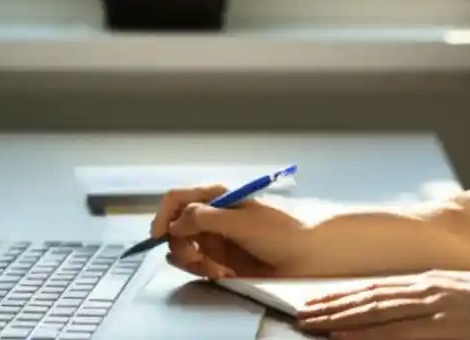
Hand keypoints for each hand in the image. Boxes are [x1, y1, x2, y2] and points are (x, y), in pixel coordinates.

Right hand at [152, 185, 312, 278]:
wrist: (310, 254)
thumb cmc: (282, 230)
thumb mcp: (241, 221)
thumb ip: (204, 219)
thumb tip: (174, 223)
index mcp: (217, 196)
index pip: (176, 198)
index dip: (162, 214)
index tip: (158, 236)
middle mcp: (213, 215)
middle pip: (175, 227)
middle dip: (182, 246)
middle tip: (199, 261)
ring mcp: (217, 237)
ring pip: (184, 249)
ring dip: (195, 262)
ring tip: (219, 271)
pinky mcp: (222, 259)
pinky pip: (199, 265)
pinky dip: (205, 272)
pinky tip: (225, 274)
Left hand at [295, 270, 469, 338]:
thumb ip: (448, 303)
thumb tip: (422, 308)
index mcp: (440, 283)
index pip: (383, 289)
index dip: (348, 295)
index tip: (322, 301)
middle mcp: (434, 290)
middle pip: (372, 298)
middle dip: (334, 306)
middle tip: (302, 312)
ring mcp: (439, 309)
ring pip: (377, 312)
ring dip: (340, 318)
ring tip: (310, 322)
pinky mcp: (447, 328)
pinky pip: (398, 333)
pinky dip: (367, 333)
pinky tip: (344, 336)